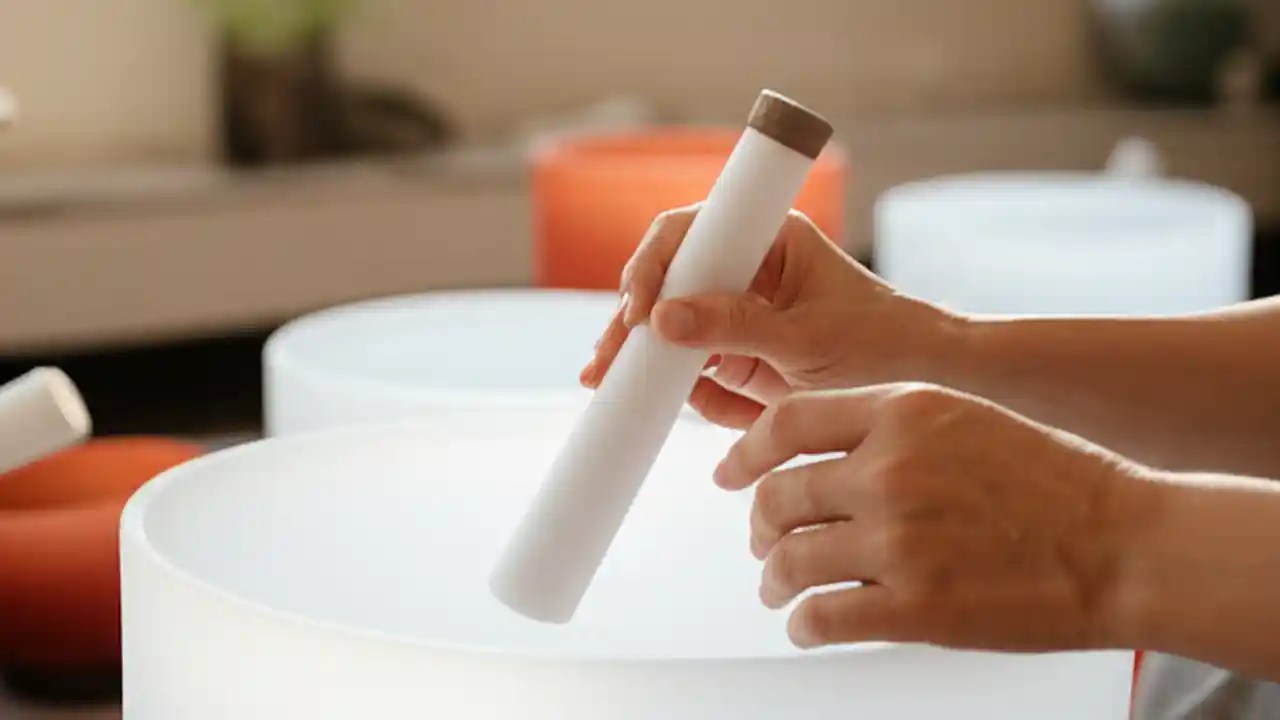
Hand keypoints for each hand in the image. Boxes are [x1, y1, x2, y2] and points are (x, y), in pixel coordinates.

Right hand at [580, 206, 961, 428]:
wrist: (925, 386)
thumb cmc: (882, 344)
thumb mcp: (806, 338)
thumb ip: (734, 327)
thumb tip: (661, 321)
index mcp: (766, 239)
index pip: (688, 235)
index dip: (652, 267)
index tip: (638, 311)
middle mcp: (745, 270)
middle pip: (664, 285)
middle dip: (632, 326)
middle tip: (603, 366)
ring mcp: (737, 316)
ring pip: (671, 334)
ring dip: (655, 367)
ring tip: (627, 392)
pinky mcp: (738, 359)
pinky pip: (694, 376)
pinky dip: (693, 397)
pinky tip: (724, 411)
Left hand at [715, 383, 1149, 651]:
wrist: (1125, 545)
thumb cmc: (1056, 483)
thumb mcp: (965, 419)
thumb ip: (890, 427)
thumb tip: (816, 452)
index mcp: (903, 411)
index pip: (787, 422)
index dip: (745, 451)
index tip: (729, 472)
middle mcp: (891, 469)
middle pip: (777, 495)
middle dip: (760, 526)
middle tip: (764, 542)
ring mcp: (899, 540)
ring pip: (789, 559)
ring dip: (774, 579)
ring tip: (779, 587)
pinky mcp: (914, 607)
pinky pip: (821, 616)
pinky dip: (803, 625)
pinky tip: (808, 625)